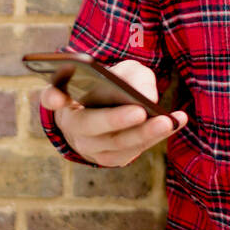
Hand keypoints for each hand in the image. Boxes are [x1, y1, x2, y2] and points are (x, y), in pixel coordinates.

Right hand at [41, 58, 187, 166]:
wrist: (109, 112)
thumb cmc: (112, 86)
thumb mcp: (121, 71)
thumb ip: (130, 75)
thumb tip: (145, 95)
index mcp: (64, 100)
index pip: (51, 97)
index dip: (53, 98)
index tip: (57, 97)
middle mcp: (73, 127)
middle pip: (91, 126)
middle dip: (116, 120)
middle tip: (140, 111)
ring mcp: (91, 148)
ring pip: (118, 144)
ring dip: (145, 133)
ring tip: (168, 120)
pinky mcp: (112, 159)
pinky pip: (136, 150)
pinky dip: (159, 136)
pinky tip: (179, 121)